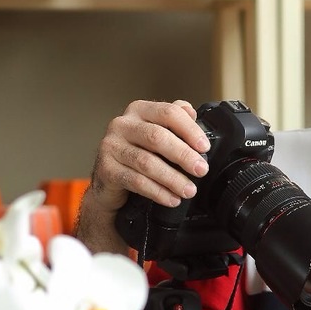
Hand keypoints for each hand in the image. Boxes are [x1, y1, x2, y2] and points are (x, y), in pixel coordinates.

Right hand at [77, 100, 209, 251]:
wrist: (111, 178)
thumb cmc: (140, 152)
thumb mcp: (158, 132)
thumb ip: (174, 120)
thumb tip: (191, 112)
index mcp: (139, 110)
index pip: (168, 113)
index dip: (190, 130)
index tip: (205, 147)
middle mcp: (122, 124)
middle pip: (157, 137)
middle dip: (183, 155)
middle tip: (201, 170)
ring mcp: (111, 146)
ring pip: (146, 162)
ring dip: (172, 178)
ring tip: (189, 190)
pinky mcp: (105, 169)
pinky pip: (136, 181)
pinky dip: (157, 192)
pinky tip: (172, 199)